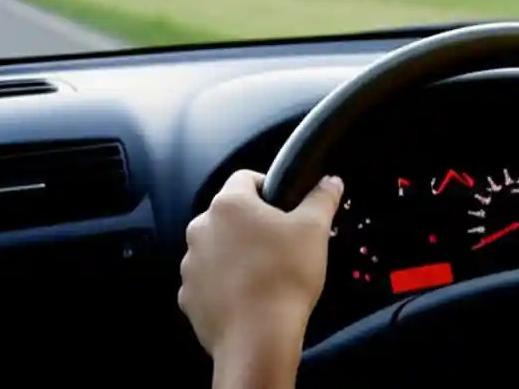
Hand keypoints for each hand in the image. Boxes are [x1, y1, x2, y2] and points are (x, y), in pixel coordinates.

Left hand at [179, 170, 343, 388]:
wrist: (257, 339)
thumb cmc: (286, 275)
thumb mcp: (314, 230)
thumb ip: (322, 198)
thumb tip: (331, 181)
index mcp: (228, 204)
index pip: (245, 178)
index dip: (269, 187)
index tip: (287, 209)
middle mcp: (200, 228)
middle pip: (230, 215)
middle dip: (253, 225)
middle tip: (282, 244)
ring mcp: (189, 265)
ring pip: (217, 249)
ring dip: (237, 254)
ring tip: (266, 275)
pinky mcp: (188, 297)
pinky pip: (209, 281)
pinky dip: (225, 285)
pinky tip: (249, 299)